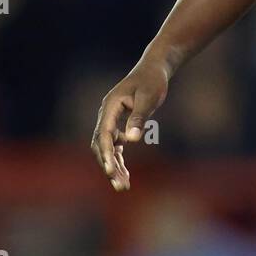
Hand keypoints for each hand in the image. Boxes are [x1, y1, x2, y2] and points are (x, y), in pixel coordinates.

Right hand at [90, 56, 169, 191]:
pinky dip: (118, 159)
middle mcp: (106, 115)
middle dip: (109, 166)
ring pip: (107, 148)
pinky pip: (114, 145)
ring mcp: (110, 120)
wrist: (154, 69)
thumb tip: (132, 140)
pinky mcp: (118, 124)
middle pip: (102, 146)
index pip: (103, 135)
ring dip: (113, 166)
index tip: (110, 171)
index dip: (106, 154)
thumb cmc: (152, 81)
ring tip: (123, 186)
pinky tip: (125, 172)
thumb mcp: (149, 98)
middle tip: (120, 186)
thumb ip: (140, 117)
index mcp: (110, 107)